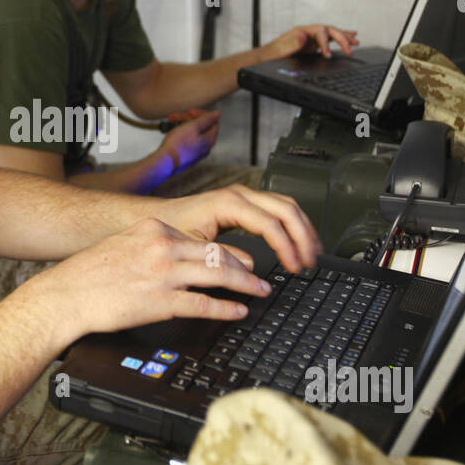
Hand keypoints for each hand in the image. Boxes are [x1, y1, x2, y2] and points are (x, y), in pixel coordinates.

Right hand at [17, 218, 273, 340]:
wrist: (66, 296)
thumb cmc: (89, 274)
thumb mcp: (123, 243)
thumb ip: (152, 243)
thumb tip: (179, 253)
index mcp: (154, 230)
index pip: (202, 239)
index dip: (229, 252)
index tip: (243, 260)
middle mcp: (163, 247)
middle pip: (217, 256)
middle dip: (244, 268)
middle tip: (260, 278)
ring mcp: (164, 274)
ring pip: (218, 277)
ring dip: (245, 286)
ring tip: (260, 293)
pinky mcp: (161, 302)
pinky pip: (204, 304)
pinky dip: (226, 308)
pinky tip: (238, 312)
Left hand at [156, 184, 320, 275]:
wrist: (153, 216)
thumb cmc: (169, 230)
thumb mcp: (193, 248)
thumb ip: (222, 258)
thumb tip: (250, 269)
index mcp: (228, 203)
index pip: (271, 224)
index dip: (287, 247)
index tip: (294, 266)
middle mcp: (239, 195)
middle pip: (286, 210)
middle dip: (303, 236)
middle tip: (311, 261)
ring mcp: (243, 196)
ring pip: (286, 206)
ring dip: (302, 229)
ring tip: (311, 253)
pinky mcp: (243, 203)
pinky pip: (278, 208)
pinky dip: (292, 224)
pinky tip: (297, 241)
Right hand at [159, 109, 219, 173]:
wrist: (165, 162)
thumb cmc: (178, 144)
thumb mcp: (193, 127)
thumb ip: (207, 119)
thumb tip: (218, 114)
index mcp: (209, 140)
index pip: (213, 122)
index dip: (202, 114)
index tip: (190, 111)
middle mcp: (206, 148)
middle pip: (202, 127)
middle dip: (189, 119)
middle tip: (176, 116)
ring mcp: (197, 153)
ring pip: (193, 133)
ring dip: (183, 125)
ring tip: (171, 122)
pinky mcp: (188, 156)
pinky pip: (188, 141)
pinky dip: (181, 134)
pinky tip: (172, 131)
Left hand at [266, 24, 358, 59]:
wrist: (267, 56)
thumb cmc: (273, 53)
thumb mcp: (281, 49)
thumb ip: (292, 42)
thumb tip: (304, 36)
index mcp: (302, 31)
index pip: (321, 33)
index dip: (326, 43)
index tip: (328, 55)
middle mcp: (309, 32)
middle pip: (330, 30)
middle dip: (342, 38)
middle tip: (352, 49)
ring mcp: (312, 37)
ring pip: (332, 34)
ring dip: (345, 37)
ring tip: (356, 41)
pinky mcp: (313, 44)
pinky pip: (330, 40)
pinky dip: (340, 39)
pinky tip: (349, 38)